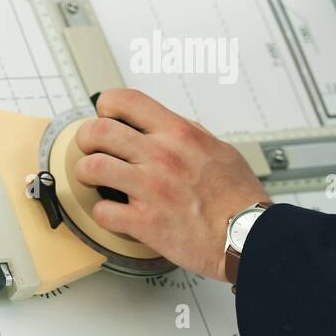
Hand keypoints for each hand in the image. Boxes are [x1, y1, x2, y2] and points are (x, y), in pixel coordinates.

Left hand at [74, 88, 270, 280]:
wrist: (248, 236)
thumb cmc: (238, 197)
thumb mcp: (217, 148)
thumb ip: (186, 134)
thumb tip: (163, 125)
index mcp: (179, 133)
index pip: (125, 99)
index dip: (107, 105)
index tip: (106, 116)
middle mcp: (161, 156)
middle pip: (98, 130)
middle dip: (86, 139)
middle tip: (91, 149)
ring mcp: (150, 189)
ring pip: (91, 167)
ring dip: (86, 174)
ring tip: (94, 180)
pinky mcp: (144, 222)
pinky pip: (102, 212)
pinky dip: (102, 213)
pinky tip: (114, 212)